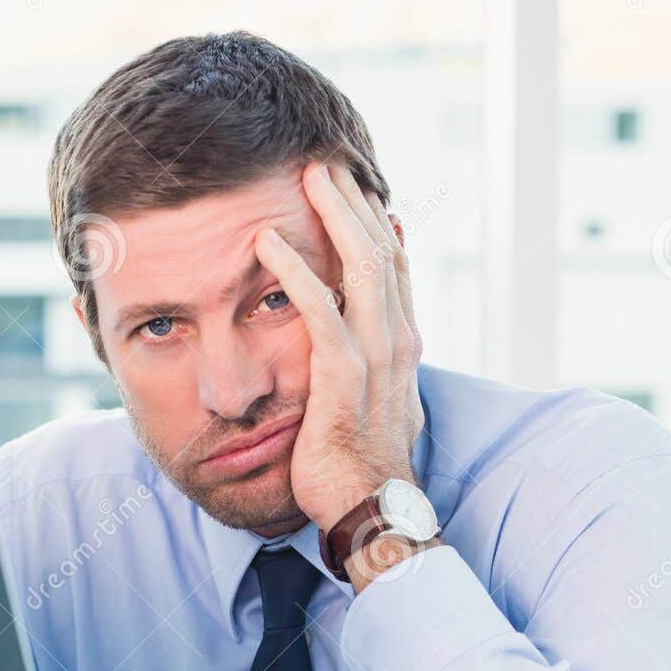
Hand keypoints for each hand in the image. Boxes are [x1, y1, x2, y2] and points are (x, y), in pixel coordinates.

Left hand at [255, 161, 423, 533]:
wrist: (372, 510)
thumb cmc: (361, 464)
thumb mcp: (374, 402)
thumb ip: (369, 363)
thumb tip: (357, 338)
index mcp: (403, 343)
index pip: (393, 265)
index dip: (372, 221)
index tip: (350, 184)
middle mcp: (398, 341)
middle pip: (381, 250)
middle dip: (354, 202)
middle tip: (325, 160)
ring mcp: (376, 358)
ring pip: (362, 267)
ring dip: (334, 216)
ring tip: (307, 176)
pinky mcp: (344, 380)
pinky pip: (320, 312)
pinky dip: (295, 273)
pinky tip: (267, 244)